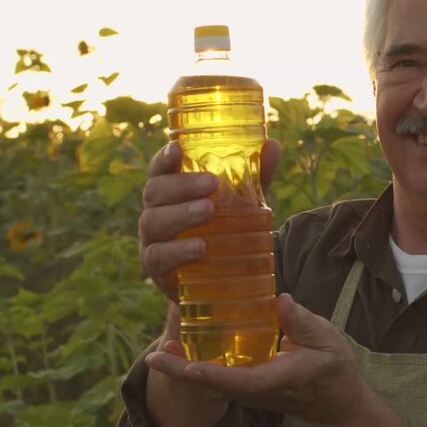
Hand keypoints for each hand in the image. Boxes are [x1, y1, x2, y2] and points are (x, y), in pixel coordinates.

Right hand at [137, 139, 281, 300]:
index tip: (178, 148)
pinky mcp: (156, 267)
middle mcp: (156, 211)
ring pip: (154, 221)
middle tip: (212, 183)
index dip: (165, 157)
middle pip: (155, 191)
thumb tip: (273, 145)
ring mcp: (152, 240)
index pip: (160, 168)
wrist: (216, 282)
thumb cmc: (224, 230)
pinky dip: (178, 250)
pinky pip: (159, 256)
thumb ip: (256, 176)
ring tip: (208, 211)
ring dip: (181, 214)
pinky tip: (199, 247)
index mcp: (171, 190)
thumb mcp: (243, 203)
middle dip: (182, 185)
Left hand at [145, 293, 369, 426]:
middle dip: (180, 369)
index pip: (230, 379)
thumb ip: (302, 322)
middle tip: (153, 354)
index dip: (202, 371)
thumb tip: (279, 300)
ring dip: (184, 366)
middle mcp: (253, 390)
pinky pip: (219, 377)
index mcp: (270, 381)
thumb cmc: (334, 371)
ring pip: (211, 381)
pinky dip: (200, 363)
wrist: (337, 403)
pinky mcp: (249, 385)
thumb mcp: (326, 342)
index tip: (179, 363)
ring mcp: (249, 390)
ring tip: (161, 347)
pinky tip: (190, 343)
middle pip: (209, 383)